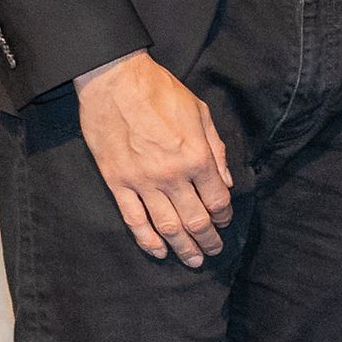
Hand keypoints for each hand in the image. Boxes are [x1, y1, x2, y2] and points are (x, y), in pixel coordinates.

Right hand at [72, 49, 231, 265]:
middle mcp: (173, 175)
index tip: (225, 221)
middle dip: (208, 239)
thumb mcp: (200, 114)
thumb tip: (227, 183)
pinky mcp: (117, 183)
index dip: (224, 216)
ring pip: (167, 227)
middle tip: (214, 251)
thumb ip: (216, 150)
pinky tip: (158, 252)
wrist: (115, 81)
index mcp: (197, 157)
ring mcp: (143, 182)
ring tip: (193, 260)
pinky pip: (134, 220)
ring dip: (183, 247)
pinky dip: (147, 240)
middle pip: (196, 220)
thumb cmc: (161, 92)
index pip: (217, 200)